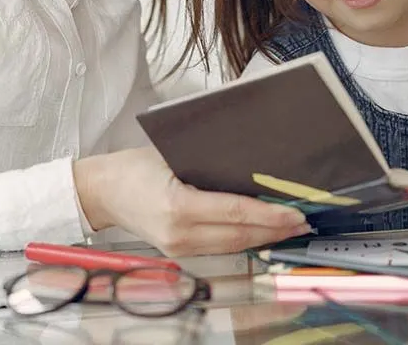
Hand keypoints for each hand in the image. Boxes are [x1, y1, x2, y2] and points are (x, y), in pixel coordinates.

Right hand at [73, 147, 310, 256]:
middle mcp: (180, 233)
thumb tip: (252, 162)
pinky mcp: (179, 253)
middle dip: (276, 228)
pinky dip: (245, 240)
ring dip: (265, 237)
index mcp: (177, 206)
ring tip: (292, 227)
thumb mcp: (170, 155)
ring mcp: (179, 248)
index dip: (270, 214)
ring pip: (234, 246)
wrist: (102, 193)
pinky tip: (263, 232)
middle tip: (305, 219)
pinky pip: (221, 248)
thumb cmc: (134, 168)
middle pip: (240, 234)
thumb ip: (208, 161)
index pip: (235, 212)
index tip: (295, 211)